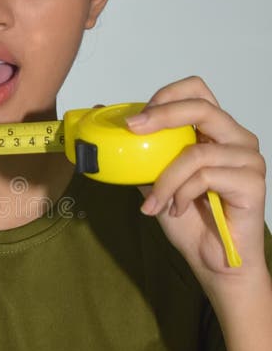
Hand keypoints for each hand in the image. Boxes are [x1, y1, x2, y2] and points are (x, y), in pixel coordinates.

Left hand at [126, 77, 266, 281]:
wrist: (212, 259)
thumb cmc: (189, 219)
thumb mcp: (154, 179)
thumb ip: (138, 152)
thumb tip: (98, 117)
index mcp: (216, 131)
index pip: (198, 91)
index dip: (167, 95)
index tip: (137, 117)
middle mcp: (236, 139)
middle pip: (202, 108)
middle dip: (161, 116)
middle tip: (132, 130)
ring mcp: (248, 159)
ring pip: (195, 152)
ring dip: (165, 179)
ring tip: (154, 202)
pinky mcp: (252, 182)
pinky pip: (206, 177)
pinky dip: (181, 194)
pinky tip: (177, 209)